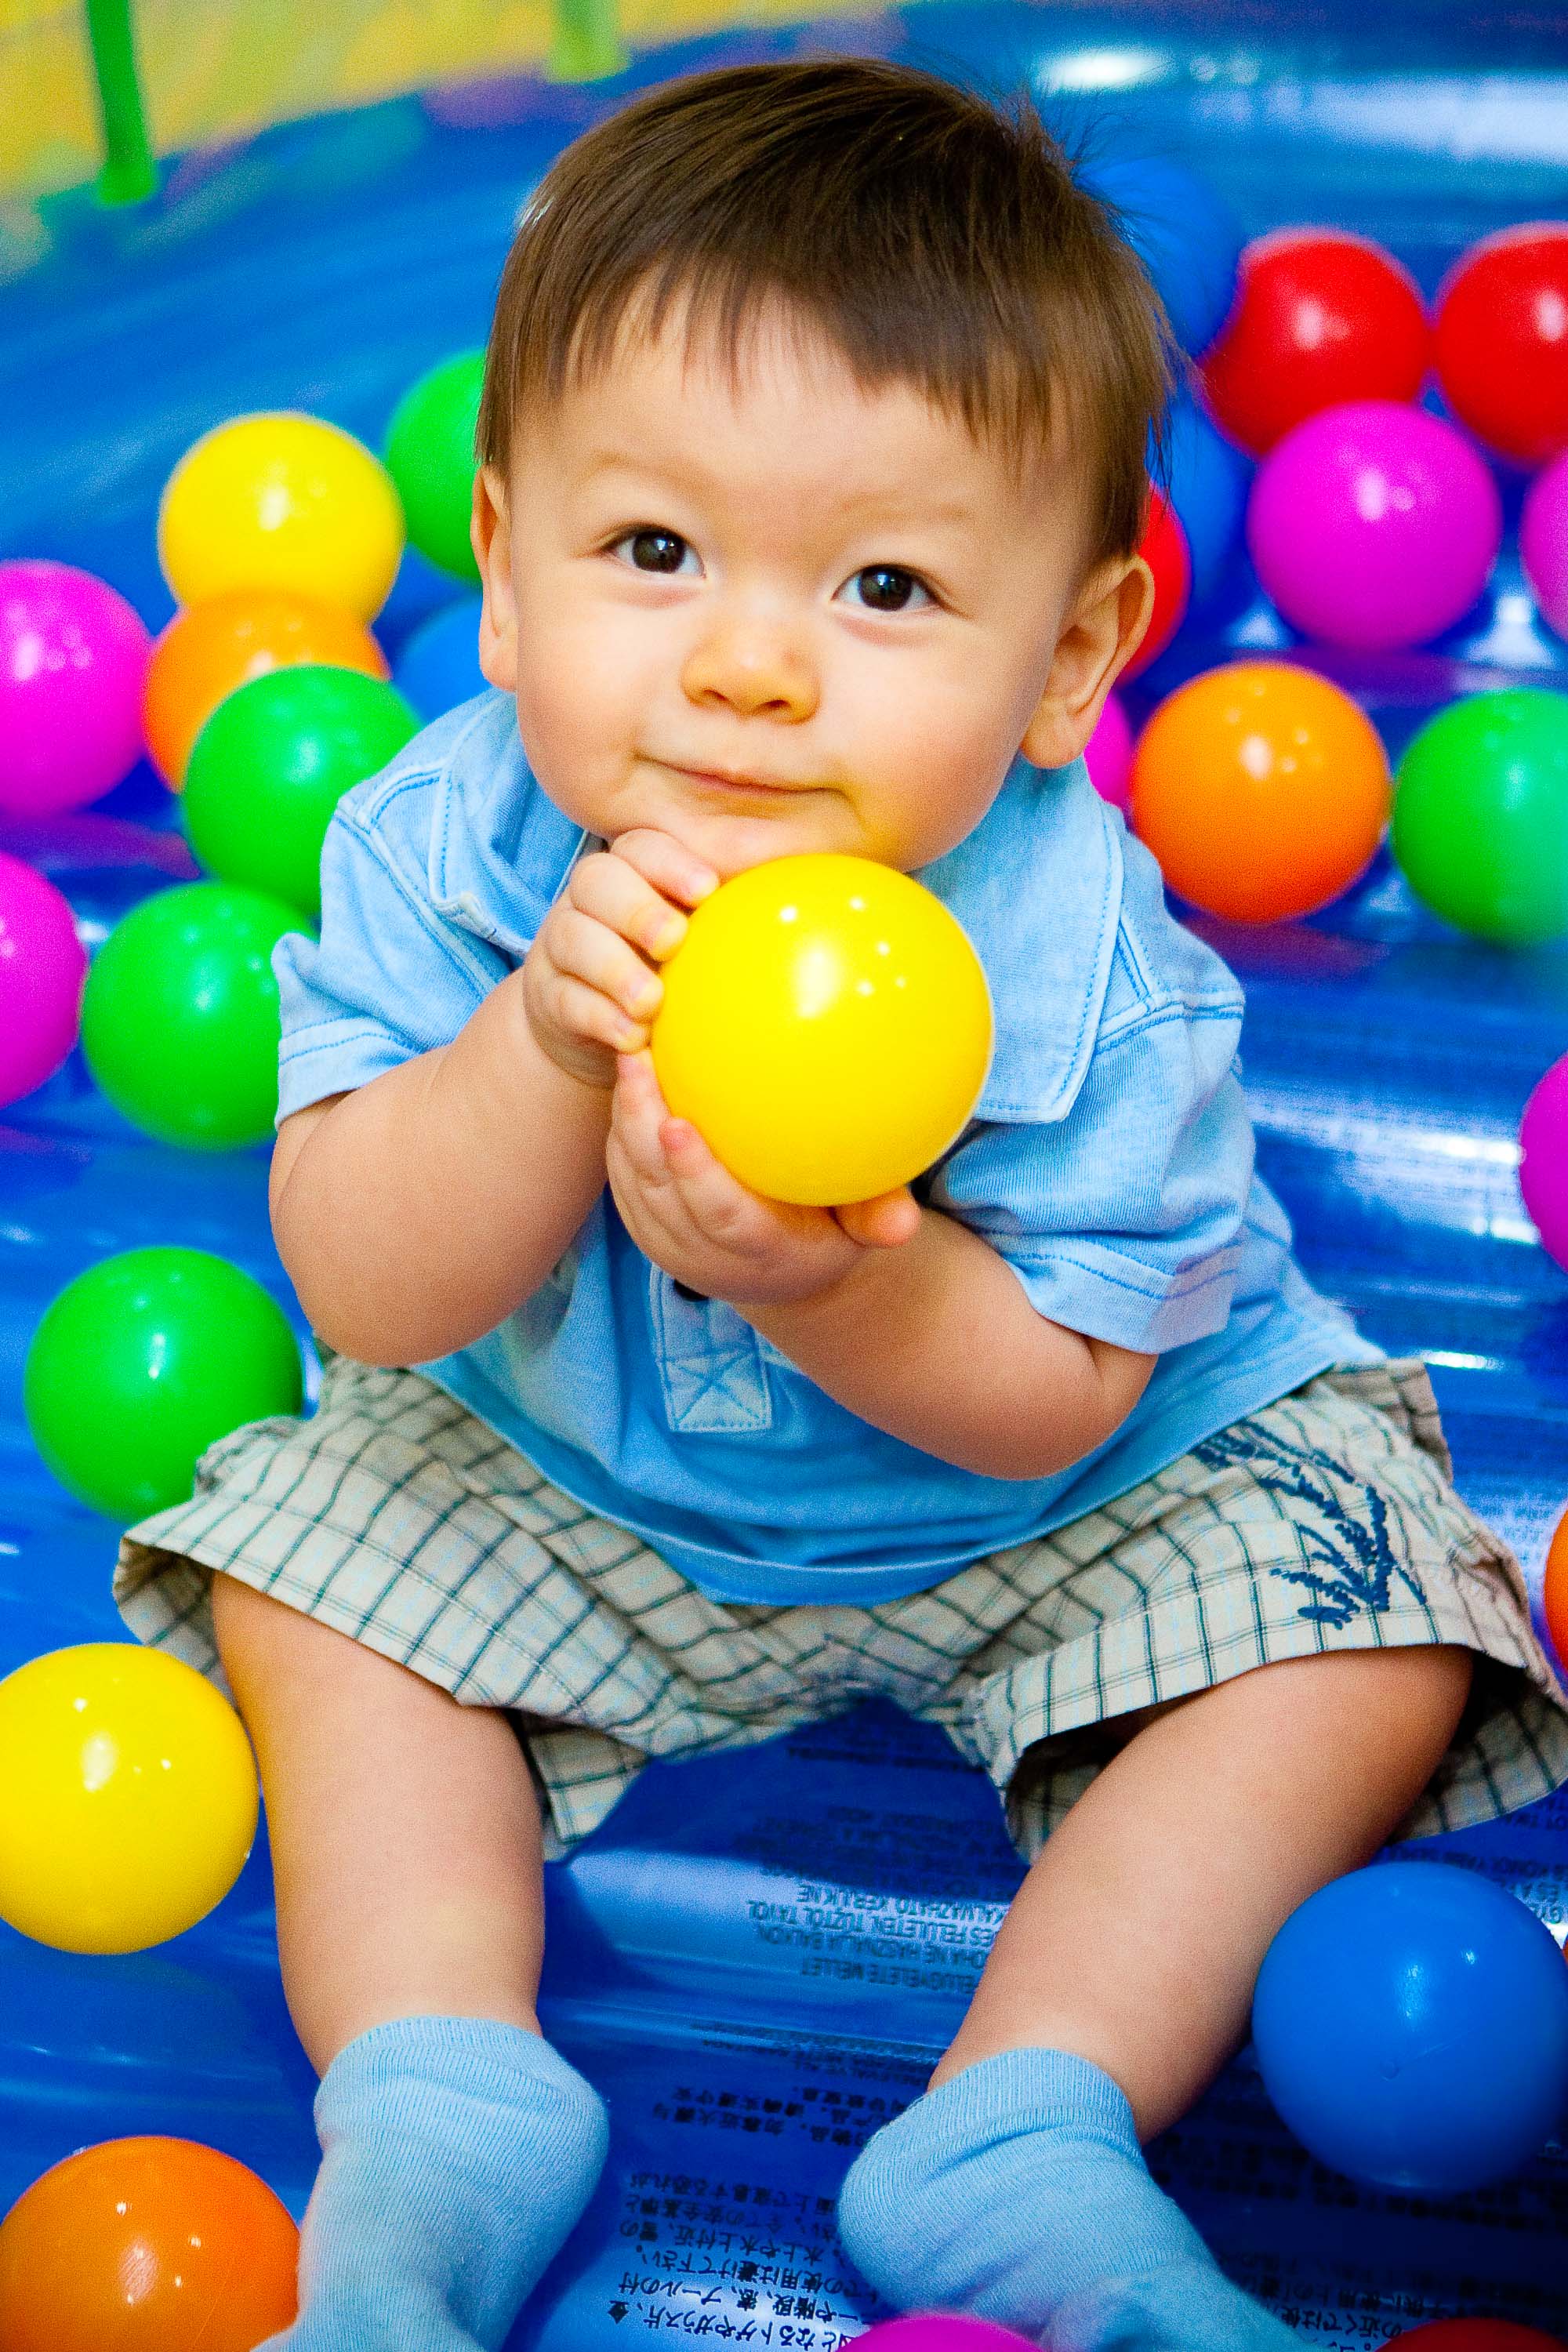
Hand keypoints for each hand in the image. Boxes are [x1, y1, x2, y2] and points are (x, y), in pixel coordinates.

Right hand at [522, 830, 719, 1089]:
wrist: (604, 1029)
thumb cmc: (677, 975)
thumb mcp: (709, 945)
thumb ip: (744, 924)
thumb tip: (828, 912)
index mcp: (635, 873)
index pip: (642, 847)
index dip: (670, 863)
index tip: (707, 891)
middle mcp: (591, 899)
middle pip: (596, 878)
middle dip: (637, 906)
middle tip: (674, 940)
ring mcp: (563, 943)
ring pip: (572, 936)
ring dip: (614, 968)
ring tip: (651, 1002)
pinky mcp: (546, 993)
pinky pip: (564, 998)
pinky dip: (598, 1017)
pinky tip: (632, 1038)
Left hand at [607, 1051, 920, 1308]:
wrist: (782, 1277)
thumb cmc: (831, 1234)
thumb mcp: (861, 1231)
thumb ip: (879, 1218)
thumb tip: (907, 1222)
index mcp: (756, 1254)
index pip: (717, 1215)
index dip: (694, 1172)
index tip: (678, 1123)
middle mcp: (701, 1254)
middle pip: (659, 1188)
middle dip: (642, 1124)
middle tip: (639, 1058)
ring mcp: (666, 1241)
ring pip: (632, 1177)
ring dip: (625, 1116)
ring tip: (631, 1050)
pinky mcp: (644, 1223)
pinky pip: (623, 1172)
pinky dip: (622, 1123)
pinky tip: (633, 1068)